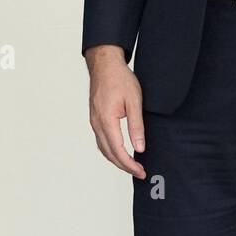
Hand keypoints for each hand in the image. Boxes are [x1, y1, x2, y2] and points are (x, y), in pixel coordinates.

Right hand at [86, 44, 146, 177]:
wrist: (104, 64)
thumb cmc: (119, 78)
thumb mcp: (134, 101)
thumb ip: (136, 126)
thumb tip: (140, 148)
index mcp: (106, 120)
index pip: (118, 150)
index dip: (130, 164)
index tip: (141, 171)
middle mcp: (97, 123)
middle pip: (109, 153)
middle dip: (124, 166)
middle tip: (139, 172)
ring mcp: (94, 121)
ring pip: (103, 148)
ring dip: (116, 160)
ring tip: (131, 165)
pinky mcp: (95, 118)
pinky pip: (101, 140)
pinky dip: (110, 150)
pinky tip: (120, 151)